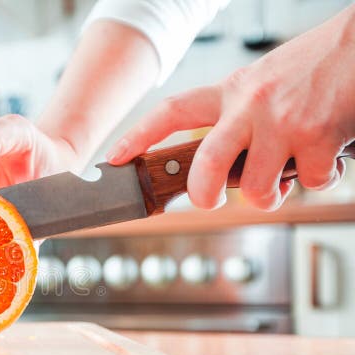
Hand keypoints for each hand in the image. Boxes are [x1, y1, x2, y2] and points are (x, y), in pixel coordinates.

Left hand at [106, 5, 354, 210]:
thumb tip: (220, 166)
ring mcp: (282, 122)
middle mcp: (251, 106)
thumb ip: (237, 116)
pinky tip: (326, 155)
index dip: (139, 136)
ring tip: (287, 173)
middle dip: (203, 196)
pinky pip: (308, 183)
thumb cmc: (313, 67)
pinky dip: (320, 178)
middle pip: (206, 165)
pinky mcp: (318, 137)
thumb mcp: (262, 82)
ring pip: (257, 190)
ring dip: (272, 195)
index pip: (173, 111)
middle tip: (211, 200)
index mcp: (231, 91)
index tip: (115, 159)